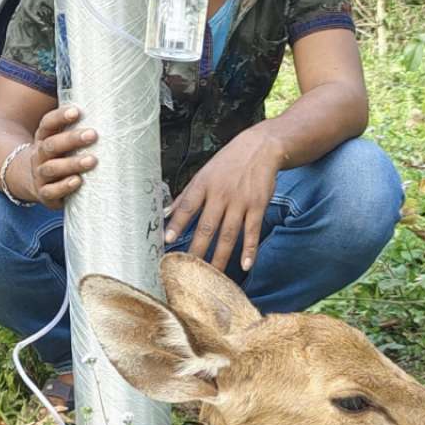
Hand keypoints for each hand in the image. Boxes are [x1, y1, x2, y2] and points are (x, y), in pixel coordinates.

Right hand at [14, 105, 98, 209]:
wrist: (33, 181)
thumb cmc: (58, 156)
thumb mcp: (60, 141)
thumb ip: (78, 129)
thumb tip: (110, 116)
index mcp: (44, 138)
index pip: (48, 124)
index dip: (60, 117)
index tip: (76, 112)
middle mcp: (39, 155)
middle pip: (51, 145)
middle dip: (71, 140)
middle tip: (93, 134)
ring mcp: (40, 175)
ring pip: (52, 168)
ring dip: (72, 164)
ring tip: (92, 160)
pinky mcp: (44, 193)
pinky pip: (51, 191)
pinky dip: (63, 187)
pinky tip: (77, 181)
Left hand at [163, 127, 283, 271]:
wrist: (261, 148)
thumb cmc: (228, 162)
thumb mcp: (203, 173)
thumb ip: (185, 195)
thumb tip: (164, 212)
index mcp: (204, 184)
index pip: (187, 206)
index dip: (177, 223)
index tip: (166, 240)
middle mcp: (220, 194)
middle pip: (207, 226)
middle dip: (196, 249)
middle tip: (187, 270)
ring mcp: (240, 201)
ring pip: (228, 234)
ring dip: (220, 256)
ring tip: (212, 276)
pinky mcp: (258, 206)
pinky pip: (252, 231)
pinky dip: (249, 249)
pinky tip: (245, 265)